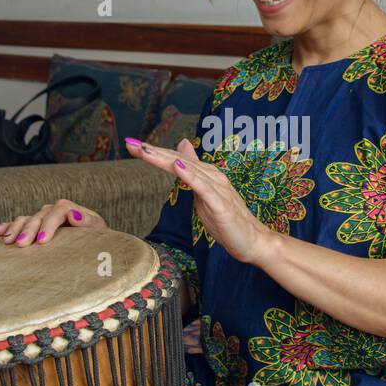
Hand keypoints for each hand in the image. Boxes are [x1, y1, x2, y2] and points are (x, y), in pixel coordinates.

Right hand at [0, 199, 106, 246]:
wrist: (93, 244)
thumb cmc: (96, 239)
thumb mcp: (97, 231)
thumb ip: (87, 222)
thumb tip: (74, 213)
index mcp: (71, 209)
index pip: (59, 210)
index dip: (49, 224)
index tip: (42, 241)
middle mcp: (54, 211)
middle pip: (40, 215)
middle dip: (30, 229)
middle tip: (22, 245)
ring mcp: (43, 218)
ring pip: (27, 218)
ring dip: (16, 228)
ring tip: (8, 241)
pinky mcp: (35, 226)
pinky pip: (19, 224)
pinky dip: (8, 227)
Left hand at [124, 136, 277, 266]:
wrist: (253, 241)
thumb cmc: (227, 221)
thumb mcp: (204, 195)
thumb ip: (192, 175)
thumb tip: (180, 154)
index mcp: (206, 175)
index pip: (176, 160)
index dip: (154, 152)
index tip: (132, 144)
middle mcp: (212, 177)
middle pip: (178, 161)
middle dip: (153, 152)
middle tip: (131, 143)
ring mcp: (218, 189)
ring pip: (188, 170)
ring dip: (166, 159)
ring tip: (146, 150)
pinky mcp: (221, 205)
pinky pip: (203, 188)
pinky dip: (190, 175)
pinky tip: (177, 166)